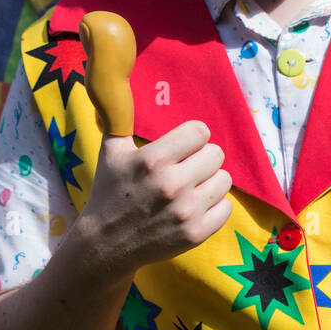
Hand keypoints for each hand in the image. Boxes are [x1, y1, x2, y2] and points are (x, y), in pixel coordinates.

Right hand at [82, 120, 231, 278]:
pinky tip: (195, 206)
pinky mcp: (195, 234)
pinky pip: (226, 208)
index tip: (183, 147)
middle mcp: (172, 184)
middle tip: (186, 168)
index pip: (200, 132)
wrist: (104, 244)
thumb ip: (119, 118)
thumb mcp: (111, 151)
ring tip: (191, 187)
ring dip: (210, 181)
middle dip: (202, 158)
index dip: (193, 137)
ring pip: (225, 179)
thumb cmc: (109, 192)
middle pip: (216, 153)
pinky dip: (214, 206)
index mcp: (153, 160)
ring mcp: (186, 211)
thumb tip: (115, 84)